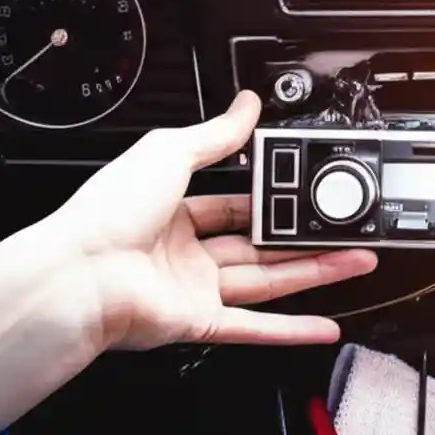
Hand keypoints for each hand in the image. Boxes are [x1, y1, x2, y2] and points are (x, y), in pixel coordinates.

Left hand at [44, 90, 376, 349]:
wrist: (77, 273)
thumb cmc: (106, 212)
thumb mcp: (168, 152)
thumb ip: (216, 135)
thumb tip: (246, 105)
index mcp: (171, 210)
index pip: (233, 203)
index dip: (270, 197)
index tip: (305, 191)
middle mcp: (183, 252)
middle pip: (260, 244)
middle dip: (305, 238)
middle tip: (346, 228)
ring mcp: (193, 289)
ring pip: (268, 280)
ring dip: (315, 273)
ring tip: (357, 261)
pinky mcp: (198, 322)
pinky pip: (253, 326)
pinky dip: (291, 329)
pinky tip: (324, 325)